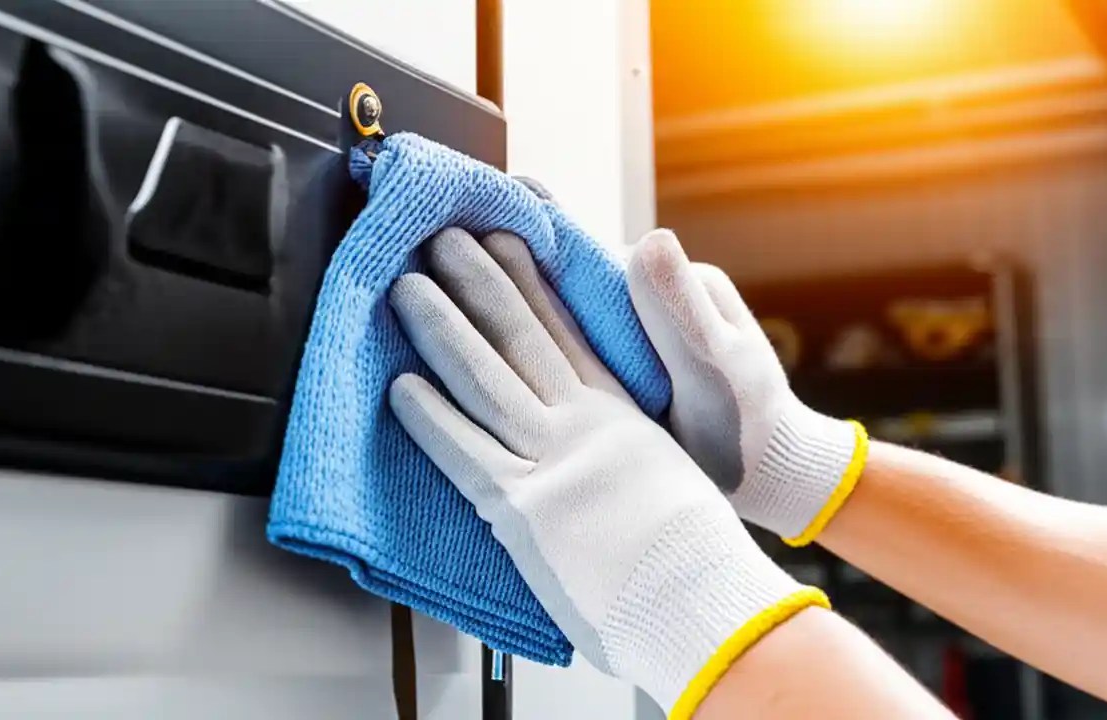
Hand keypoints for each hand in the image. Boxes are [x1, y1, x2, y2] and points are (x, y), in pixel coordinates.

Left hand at [388, 228, 826, 713]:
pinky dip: (431, 418)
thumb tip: (609, 454)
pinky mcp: (524, 510)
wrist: (706, 601)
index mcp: (620, 417)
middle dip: (479, 283)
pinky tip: (400, 386)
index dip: (531, 284)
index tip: (506, 243)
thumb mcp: (669, 481)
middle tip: (444, 238)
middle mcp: (585, 426)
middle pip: (521, 337)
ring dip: (443, 330)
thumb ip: (627, 454)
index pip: (567, 333)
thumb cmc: (695, 560)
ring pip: (487, 379)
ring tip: (408, 289)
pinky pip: (465, 454)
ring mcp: (554, 462)